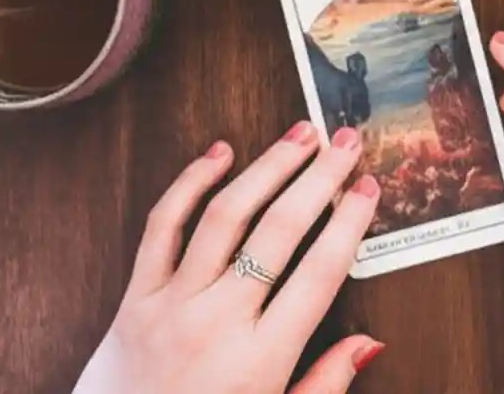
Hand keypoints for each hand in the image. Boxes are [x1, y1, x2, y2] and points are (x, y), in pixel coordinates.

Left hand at [74, 123, 383, 393]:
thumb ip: (325, 385)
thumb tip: (369, 342)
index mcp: (261, 360)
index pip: (320, 272)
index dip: (350, 222)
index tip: (369, 187)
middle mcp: (218, 323)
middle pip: (280, 231)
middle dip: (320, 178)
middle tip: (345, 141)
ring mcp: (172, 305)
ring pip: (226, 216)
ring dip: (267, 168)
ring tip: (299, 135)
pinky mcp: (134, 299)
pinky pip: (162, 227)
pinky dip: (189, 184)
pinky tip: (218, 154)